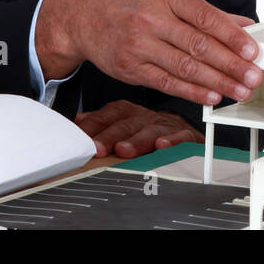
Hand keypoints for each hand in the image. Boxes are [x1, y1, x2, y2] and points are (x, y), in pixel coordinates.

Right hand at [36, 0, 260, 106]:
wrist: (83, 16)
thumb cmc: (130, 3)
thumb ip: (207, 12)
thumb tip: (244, 25)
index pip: (206, 17)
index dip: (232, 36)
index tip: (252, 51)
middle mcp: (152, 18)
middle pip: (198, 45)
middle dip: (231, 64)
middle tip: (253, 77)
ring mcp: (139, 44)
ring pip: (184, 67)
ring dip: (217, 82)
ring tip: (239, 91)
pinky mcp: (130, 68)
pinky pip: (167, 83)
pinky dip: (192, 91)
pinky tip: (211, 96)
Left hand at [75, 99, 203, 157]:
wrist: (182, 128)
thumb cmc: (146, 128)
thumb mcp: (122, 122)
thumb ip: (100, 122)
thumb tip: (77, 122)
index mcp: (128, 113)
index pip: (107, 116)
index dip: (94, 127)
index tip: (82, 139)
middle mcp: (144, 117)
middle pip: (126, 125)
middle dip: (111, 136)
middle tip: (99, 148)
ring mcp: (165, 125)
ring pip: (150, 131)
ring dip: (137, 141)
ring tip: (125, 150)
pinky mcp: (186, 135)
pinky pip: (181, 137)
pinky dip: (173, 141)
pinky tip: (163, 146)